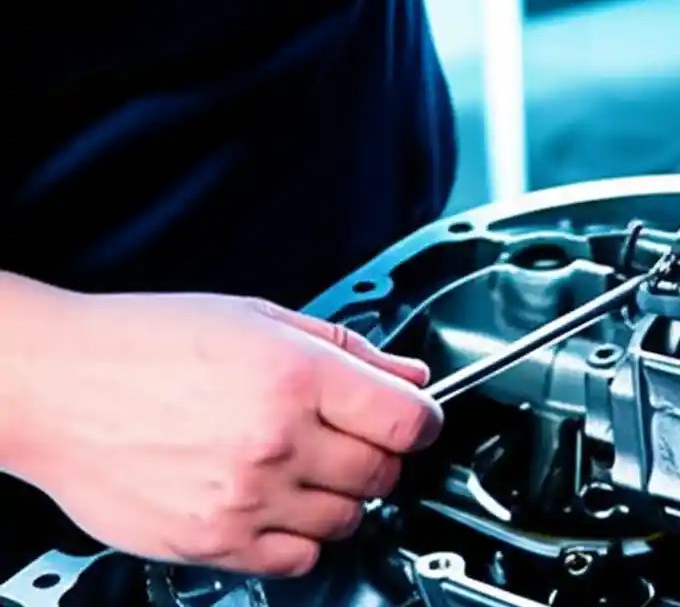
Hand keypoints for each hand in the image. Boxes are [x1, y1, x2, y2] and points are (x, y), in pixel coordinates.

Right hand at [0, 287, 440, 577]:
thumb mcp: (258, 318)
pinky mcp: (214, 543)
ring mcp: (246, 498)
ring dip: (342, 497)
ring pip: (348, 520)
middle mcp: (278, 440)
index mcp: (297, 375)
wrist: (55, 387)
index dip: (423, 419)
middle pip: (385, 473)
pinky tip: (278, 504)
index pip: (411, 420)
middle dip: (381, 455)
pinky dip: (302, 539)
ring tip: (302, 467)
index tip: (415, 418)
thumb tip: (409, 374)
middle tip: (350, 438)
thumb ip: (346, 350)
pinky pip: (298, 561)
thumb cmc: (144, 345)